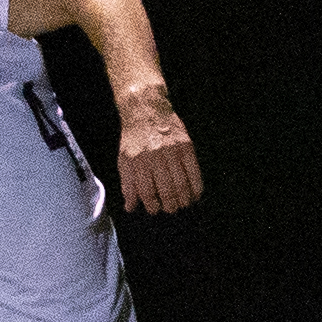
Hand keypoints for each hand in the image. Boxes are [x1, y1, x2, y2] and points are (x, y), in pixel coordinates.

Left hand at [114, 84, 201, 213]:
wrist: (147, 112)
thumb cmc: (134, 140)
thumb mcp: (124, 161)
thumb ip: (127, 185)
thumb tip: (130, 207)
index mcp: (137, 162)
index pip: (147, 191)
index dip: (152, 205)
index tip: (155, 210)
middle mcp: (155, 157)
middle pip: (167, 190)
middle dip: (171, 205)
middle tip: (172, 209)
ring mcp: (172, 151)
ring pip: (181, 183)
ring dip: (184, 199)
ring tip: (183, 204)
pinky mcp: (186, 146)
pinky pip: (194, 171)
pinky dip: (196, 186)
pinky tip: (196, 194)